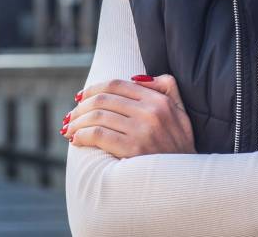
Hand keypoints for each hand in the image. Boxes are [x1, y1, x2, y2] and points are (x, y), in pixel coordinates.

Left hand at [63, 74, 194, 157]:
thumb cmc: (180, 147)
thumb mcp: (181, 111)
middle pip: (103, 99)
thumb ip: (166, 87)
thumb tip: (136, 77)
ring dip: (77, 122)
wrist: (188, 180)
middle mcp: (151, 112)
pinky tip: (76, 140)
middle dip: (80, 107)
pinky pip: (98, 135)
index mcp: (159, 99)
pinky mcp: (133, 149)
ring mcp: (142, 130)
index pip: (116, 84)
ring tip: (69, 129)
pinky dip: (82, 135)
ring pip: (97, 116)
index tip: (79, 98)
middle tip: (70, 116)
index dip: (93, 89)